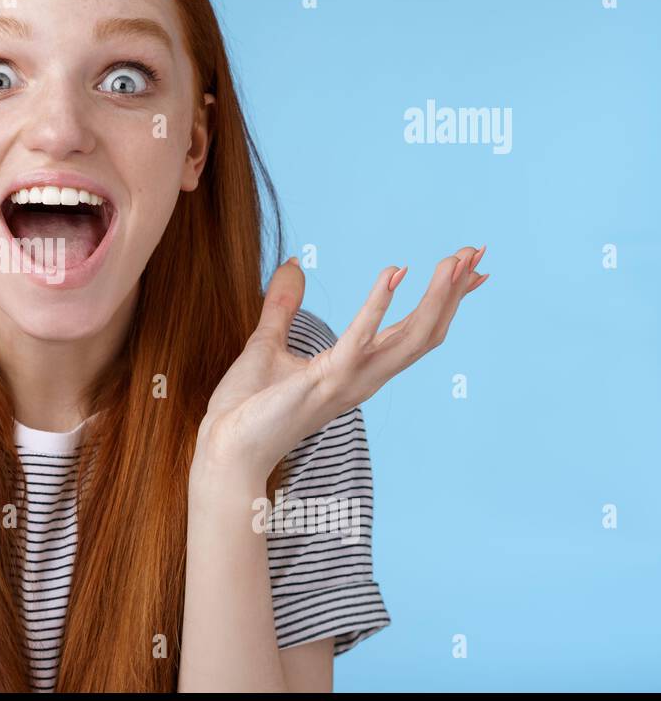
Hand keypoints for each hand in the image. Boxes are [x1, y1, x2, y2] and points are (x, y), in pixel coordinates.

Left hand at [192, 246, 489, 489]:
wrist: (226, 448)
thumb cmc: (246, 406)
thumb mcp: (267, 344)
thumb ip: (282, 306)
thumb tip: (292, 265)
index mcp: (355, 371)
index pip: (412, 333)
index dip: (442, 302)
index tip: (468, 271)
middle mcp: (363, 379)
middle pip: (424, 333)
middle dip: (452, 293)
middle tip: (475, 252)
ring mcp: (349, 382)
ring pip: (410, 338)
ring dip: (435, 297)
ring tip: (453, 261)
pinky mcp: (325, 381)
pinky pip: (360, 339)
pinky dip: (378, 304)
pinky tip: (393, 271)